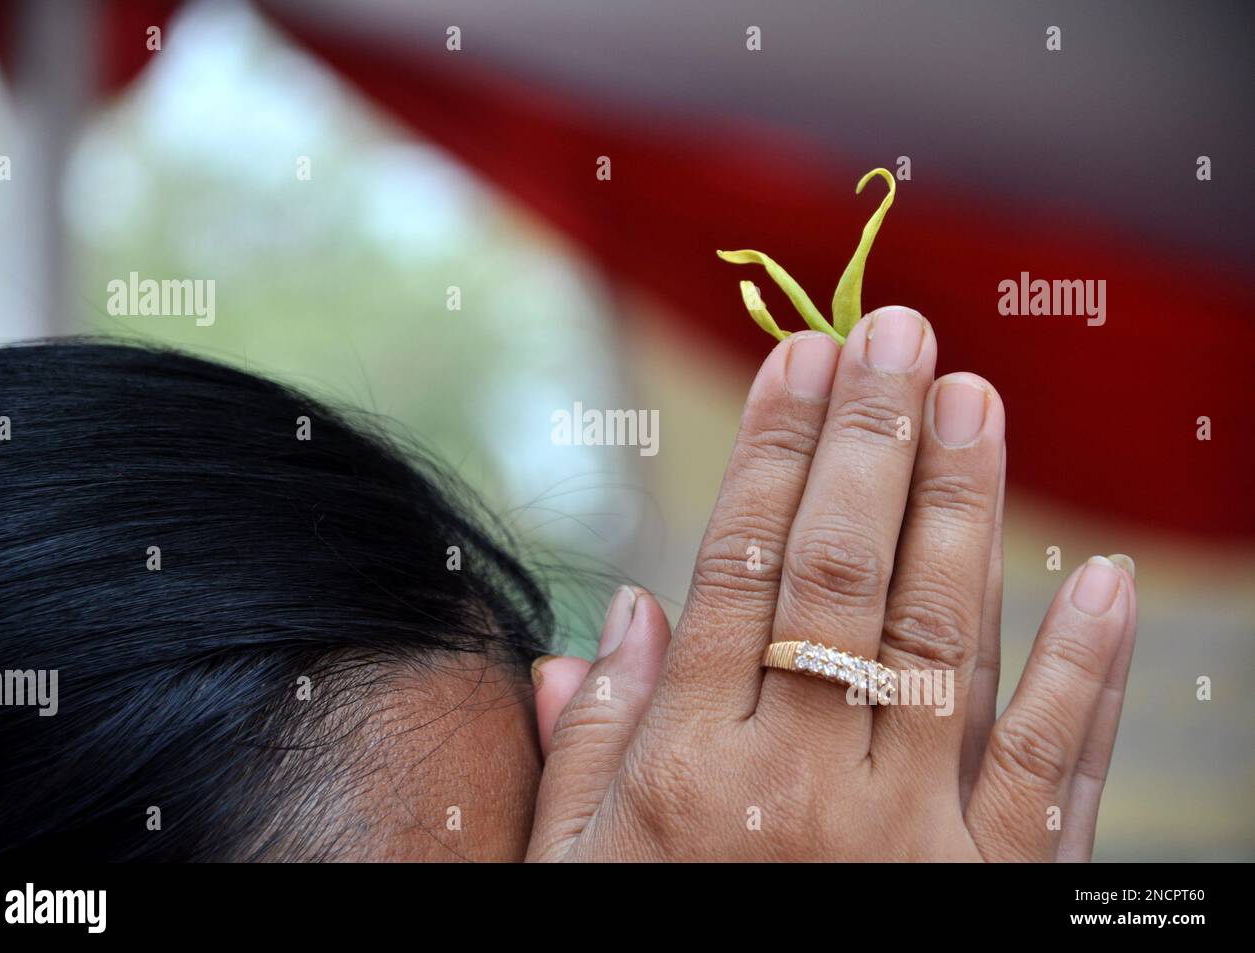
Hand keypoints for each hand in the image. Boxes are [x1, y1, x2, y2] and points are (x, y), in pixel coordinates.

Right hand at [527, 307, 1136, 860]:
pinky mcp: (993, 891)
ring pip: (944, 642)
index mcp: (687, 770)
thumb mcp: (571, 868)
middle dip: (870, 440)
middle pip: (841, 576)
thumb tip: (617, 611)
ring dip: (965, 510)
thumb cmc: (641, 951)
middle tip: (897, 330)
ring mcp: (908, 839)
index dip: (773, 449)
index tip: (801, 355)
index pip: (737, 567)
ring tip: (977, 399)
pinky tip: (1105, 583)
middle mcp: (800, 788)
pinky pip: (1050, 773)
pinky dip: (1088, 676)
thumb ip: (589, 741)